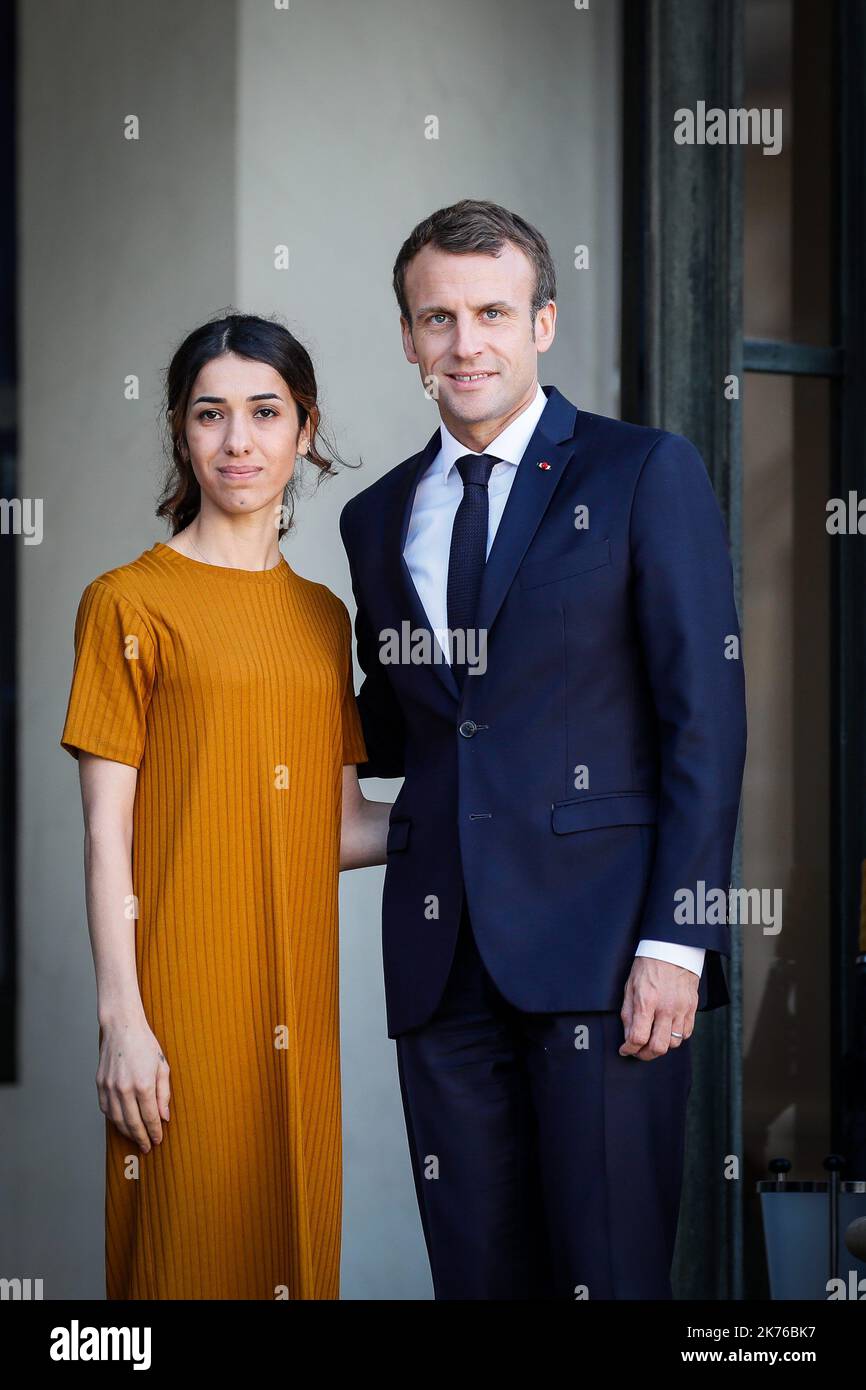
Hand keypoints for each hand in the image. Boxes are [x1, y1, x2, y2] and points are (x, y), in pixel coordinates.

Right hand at [96, 1017, 170, 1152]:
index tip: (158, 1140)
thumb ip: (164, 1094)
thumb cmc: (145, 1044)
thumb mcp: (162, 1066)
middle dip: (141, 1138)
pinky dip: (114, 1120)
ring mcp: (109, 1088)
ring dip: (127, 1133)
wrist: (121, 1027)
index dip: (154, 1132)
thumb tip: (164, 1117)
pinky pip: (106, 1110)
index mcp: (143, 1084)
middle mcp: (124, 1089)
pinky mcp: (100, 1085)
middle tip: (147, 1147)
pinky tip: (122, 1124)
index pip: (150, 1117)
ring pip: (117, 1120)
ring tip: (136, 1139)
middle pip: (133, 1123)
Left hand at [619, 956, 698, 1059]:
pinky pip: (686, 1033)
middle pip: (659, 1047)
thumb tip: (628, 1037)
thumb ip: (628, 1014)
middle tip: (638, 1051)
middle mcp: (666, 1008)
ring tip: (653, 1039)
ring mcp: (682, 1009)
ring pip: (674, 1044)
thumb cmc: (648, 966)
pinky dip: (676, 1037)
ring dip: (661, 1046)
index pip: (639, 1037)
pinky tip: (667, 1030)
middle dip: (645, 1054)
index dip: (629, 1048)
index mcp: (647, 1001)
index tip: (625, 1049)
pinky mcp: (692, 1008)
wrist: (672, 950)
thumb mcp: (630, 987)